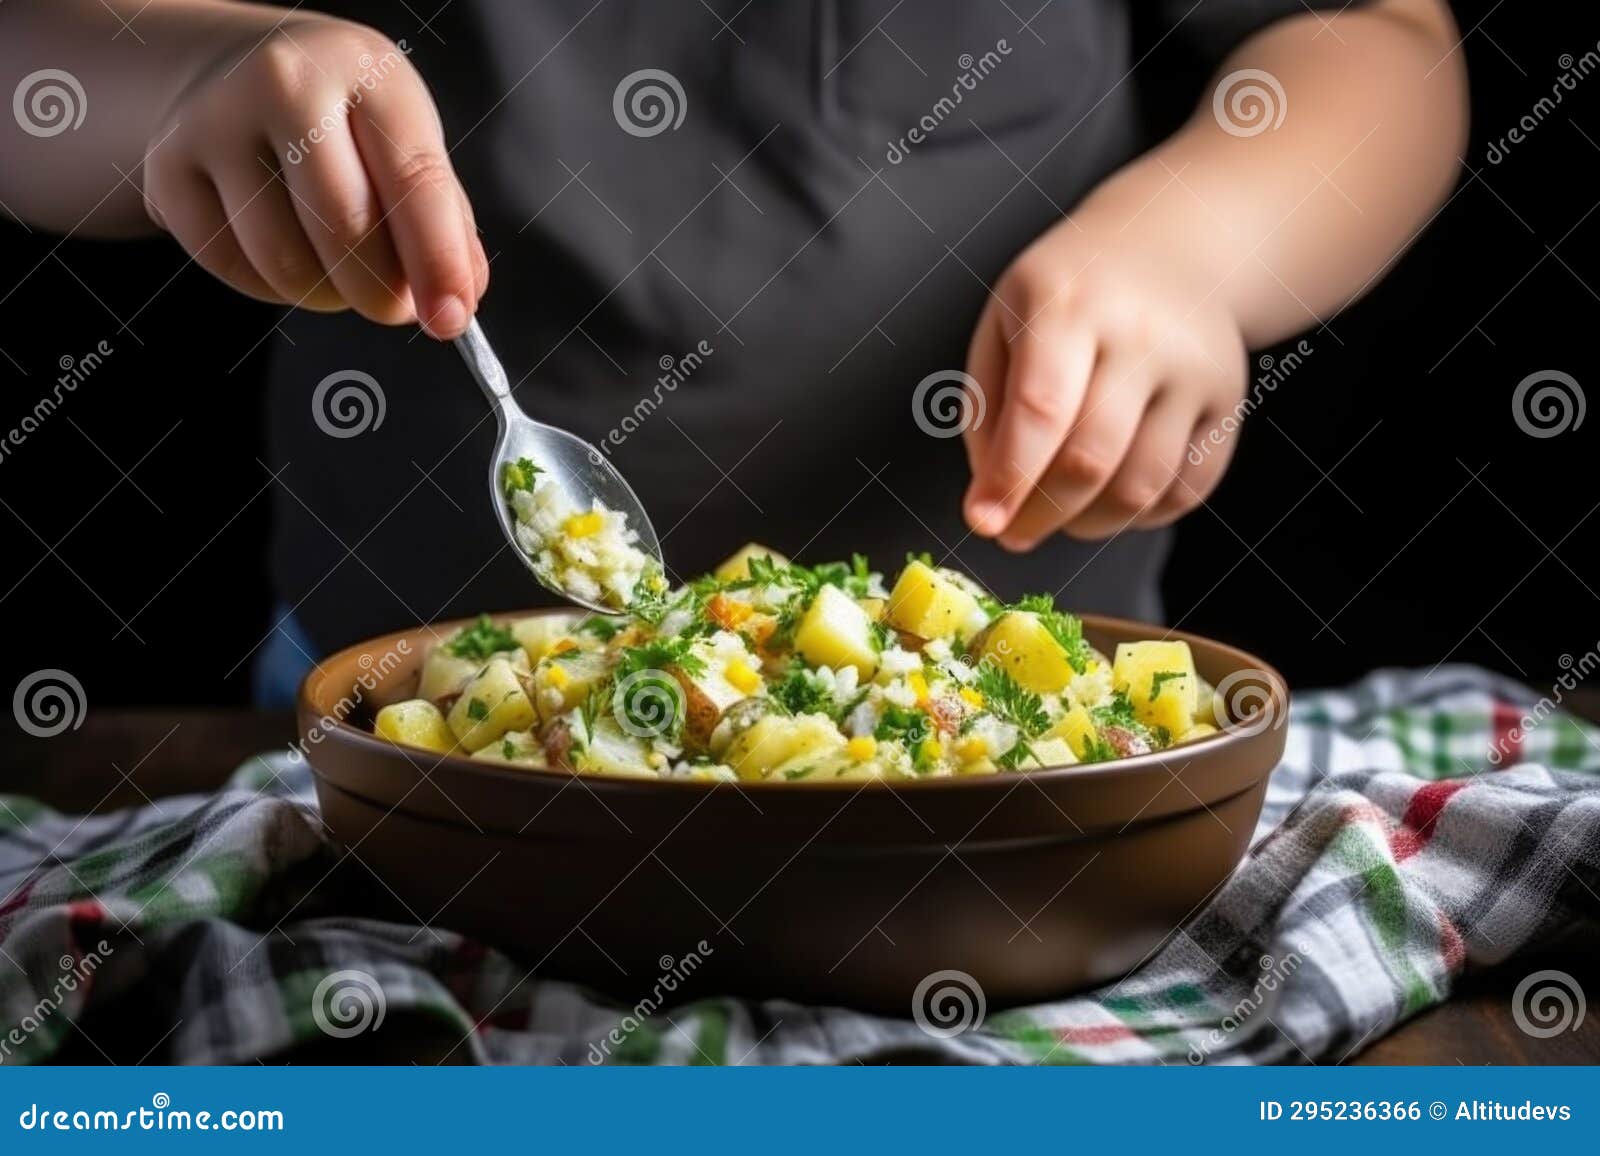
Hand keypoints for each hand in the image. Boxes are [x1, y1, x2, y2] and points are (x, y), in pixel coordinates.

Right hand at [141, 15, 486, 337]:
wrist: (235, 72)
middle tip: (393, 305)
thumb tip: (456, 298)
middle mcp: (283, 82)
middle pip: (345, 230)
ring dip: (327, 295)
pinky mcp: (168, 169)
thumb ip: (442, 219)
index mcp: (366, 70)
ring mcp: (214, 122)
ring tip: (338, 269)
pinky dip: (272, 287)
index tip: (451, 319)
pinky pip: (234, 268)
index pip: (415, 181)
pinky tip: (287, 251)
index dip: (438, 263)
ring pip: (286, 262)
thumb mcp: (403, 139)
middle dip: (381, 293)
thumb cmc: (341, 119)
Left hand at [961, 213, 1247, 547]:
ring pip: (1140, 487)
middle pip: (1091, 459)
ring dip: (1089, 524)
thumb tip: (992, 500)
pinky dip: (1140, 516)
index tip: (983, 522)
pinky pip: (1185, 490)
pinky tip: (1110, 498)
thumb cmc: (1067, 299)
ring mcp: (1194, 369)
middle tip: (1014, 533)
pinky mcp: (1228, 401)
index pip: (1040, 409)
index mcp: (1068, 305)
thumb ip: (987, 411)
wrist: (1166, 250)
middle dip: (1042, 515)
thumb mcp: (1005, 326)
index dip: (1009, 478)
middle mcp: (1140, 334)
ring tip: (1060, 515)